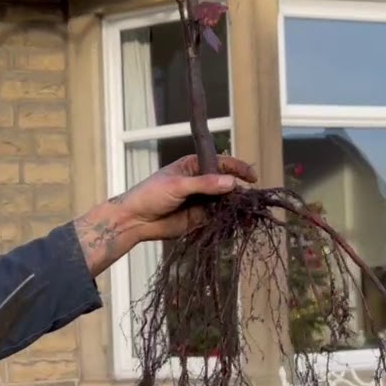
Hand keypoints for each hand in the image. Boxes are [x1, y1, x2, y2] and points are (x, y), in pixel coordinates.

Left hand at [73, 153, 256, 275]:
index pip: (221, 163)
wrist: (134, 220)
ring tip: (248, 213)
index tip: (252, 176)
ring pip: (225, 202)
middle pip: (226, 184)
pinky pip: (218, 217)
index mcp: (194, 166)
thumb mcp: (177, 185)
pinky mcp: (200, 218)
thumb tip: (230, 182)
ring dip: (235, 207)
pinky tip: (237, 222)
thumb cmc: (150, 194)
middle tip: (251, 199)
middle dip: (239, 191)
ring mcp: (202, 201)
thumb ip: (204, 184)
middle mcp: (201, 182)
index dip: (238, 168)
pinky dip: (227, 220)